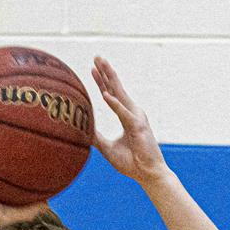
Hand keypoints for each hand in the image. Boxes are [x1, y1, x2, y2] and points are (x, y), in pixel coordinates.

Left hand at [89, 56, 168, 185]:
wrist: (147, 174)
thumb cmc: (131, 162)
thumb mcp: (107, 148)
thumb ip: (96, 137)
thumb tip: (82, 131)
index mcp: (126, 115)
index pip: (112, 94)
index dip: (101, 81)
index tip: (91, 69)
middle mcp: (132, 112)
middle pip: (116, 87)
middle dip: (106, 71)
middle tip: (96, 56)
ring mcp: (135, 117)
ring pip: (120, 94)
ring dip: (110, 78)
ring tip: (101, 65)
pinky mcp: (137, 126)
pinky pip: (123, 113)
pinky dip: (114, 103)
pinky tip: (104, 94)